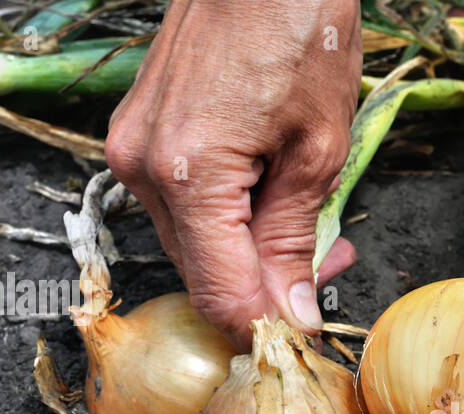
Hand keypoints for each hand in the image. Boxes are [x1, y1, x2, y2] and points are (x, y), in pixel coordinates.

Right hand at [105, 0, 361, 349]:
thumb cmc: (298, 27)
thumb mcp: (318, 149)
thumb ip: (297, 240)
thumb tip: (292, 314)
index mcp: (188, 175)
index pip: (220, 294)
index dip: (265, 327)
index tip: (305, 333)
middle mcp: (143, 167)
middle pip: (203, 274)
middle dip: (268, 285)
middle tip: (330, 262)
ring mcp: (133, 149)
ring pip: (194, 242)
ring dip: (253, 251)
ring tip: (315, 222)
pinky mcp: (140, 135)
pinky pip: (184, 205)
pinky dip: (230, 216)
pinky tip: (275, 196)